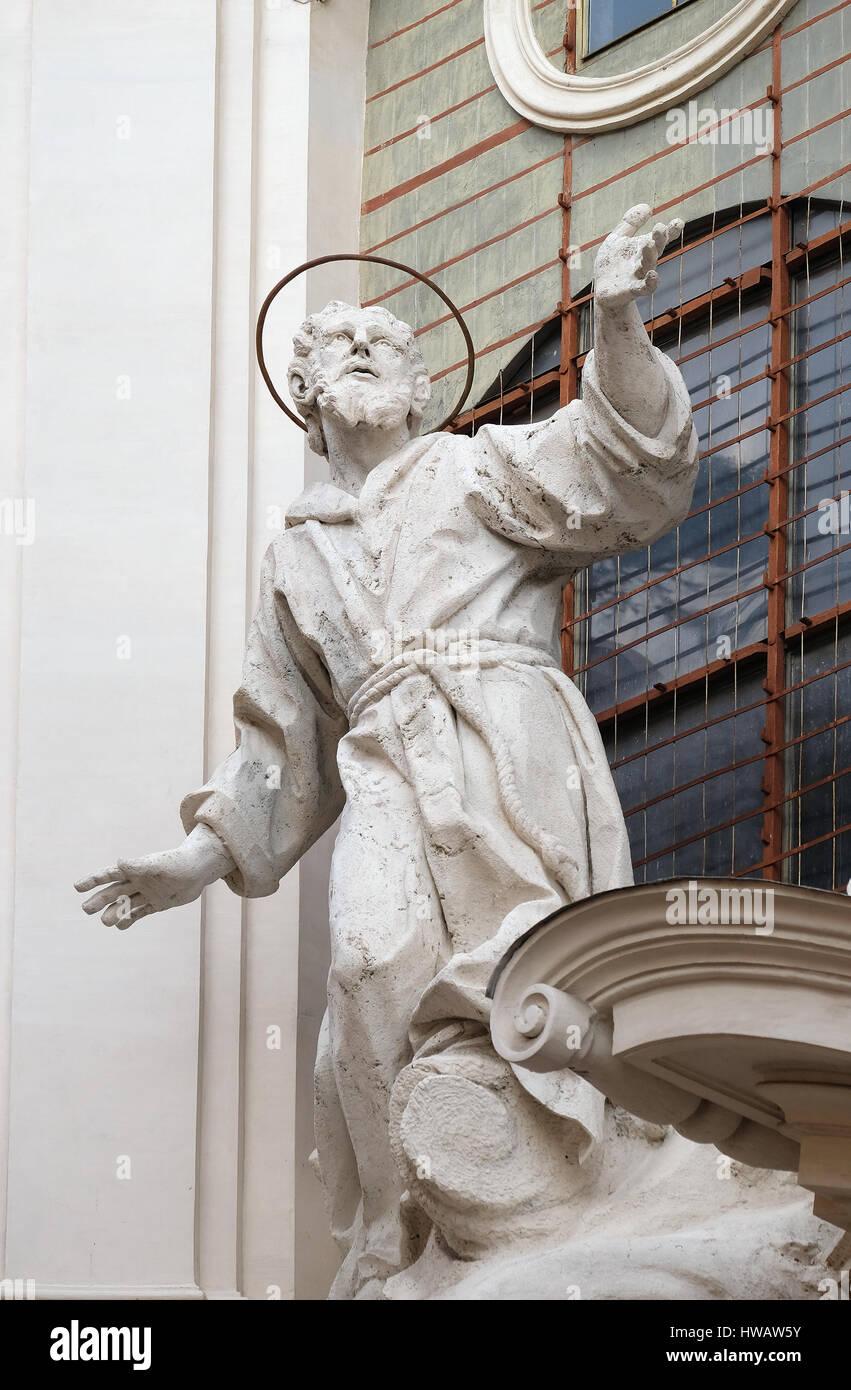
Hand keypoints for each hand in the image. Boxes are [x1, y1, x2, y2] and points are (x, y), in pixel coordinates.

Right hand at [75, 825, 233, 928]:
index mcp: (135, 869)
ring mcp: (148, 892)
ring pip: (126, 904)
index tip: (77, 887)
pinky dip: (130, 919)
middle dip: (100, 900)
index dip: (93, 880)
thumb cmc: (178, 863)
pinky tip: (121, 926)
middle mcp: (139, 881)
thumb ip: (138, 866)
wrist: (200, 869)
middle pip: (114, 892)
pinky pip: (141, 912)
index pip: (109, 875)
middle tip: (85, 909)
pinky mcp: (158, 903)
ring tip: (105, 922)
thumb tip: (119, 863)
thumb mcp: (157, 865)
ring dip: (114, 912)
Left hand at [594, 204, 683, 310]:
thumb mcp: (617, 239)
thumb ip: (630, 223)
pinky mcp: (631, 290)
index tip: (679, 222)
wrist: (603, 292)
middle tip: (660, 227)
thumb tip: (647, 206)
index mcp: (643, 247)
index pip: (660, 238)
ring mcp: (639, 275)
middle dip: (659, 239)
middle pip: (656, 248)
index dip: (671, 231)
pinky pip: (644, 287)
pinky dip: (651, 283)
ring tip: (648, 243)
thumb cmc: (612, 264)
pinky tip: (653, 274)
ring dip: (650, 254)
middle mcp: (644, 260)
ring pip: (649, 264)